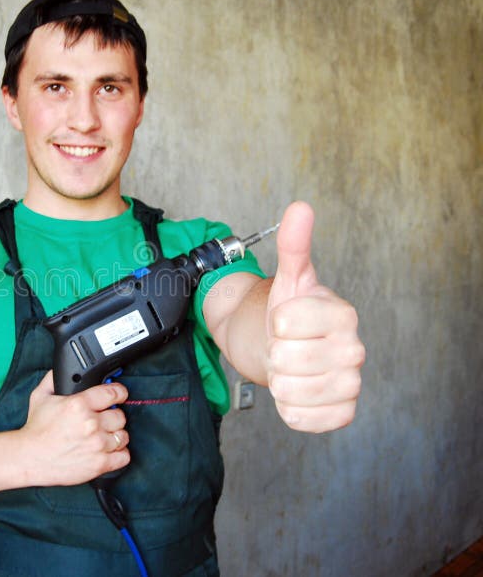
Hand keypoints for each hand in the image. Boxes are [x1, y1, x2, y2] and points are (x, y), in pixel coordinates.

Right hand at [19, 371, 129, 485]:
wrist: (29, 458)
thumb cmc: (36, 429)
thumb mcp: (40, 396)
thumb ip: (54, 378)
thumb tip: (64, 368)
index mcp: (79, 404)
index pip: (113, 393)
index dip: (118, 392)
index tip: (118, 395)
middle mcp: (91, 424)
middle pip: (120, 415)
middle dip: (113, 416)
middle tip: (104, 419)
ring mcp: (97, 445)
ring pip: (123, 435)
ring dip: (115, 435)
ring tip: (104, 435)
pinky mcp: (99, 464)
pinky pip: (124, 456)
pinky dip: (119, 453)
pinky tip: (108, 450)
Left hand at [266, 201, 364, 432]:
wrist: (291, 349)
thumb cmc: (290, 314)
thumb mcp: (288, 277)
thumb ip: (293, 244)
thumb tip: (300, 208)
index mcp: (341, 314)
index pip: (285, 322)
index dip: (274, 322)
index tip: (284, 319)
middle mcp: (354, 349)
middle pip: (285, 359)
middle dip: (274, 352)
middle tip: (285, 345)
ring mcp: (351, 383)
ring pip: (290, 391)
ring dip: (278, 380)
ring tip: (289, 366)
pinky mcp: (342, 413)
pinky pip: (301, 419)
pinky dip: (288, 408)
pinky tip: (296, 391)